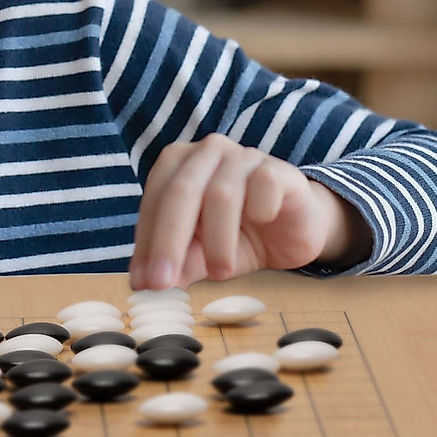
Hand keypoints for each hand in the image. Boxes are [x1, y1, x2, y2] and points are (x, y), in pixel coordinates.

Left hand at [128, 133, 368, 289]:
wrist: (294, 230)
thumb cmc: (238, 236)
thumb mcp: (203, 254)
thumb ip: (177, 262)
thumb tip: (144, 283)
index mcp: (177, 163)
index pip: (154, 201)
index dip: (146, 243)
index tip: (143, 283)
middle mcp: (206, 152)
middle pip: (180, 192)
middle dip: (168, 241)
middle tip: (161, 283)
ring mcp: (242, 156)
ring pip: (220, 194)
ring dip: (217, 239)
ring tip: (219, 272)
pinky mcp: (276, 168)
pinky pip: (263, 185)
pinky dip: (259, 210)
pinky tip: (262, 224)